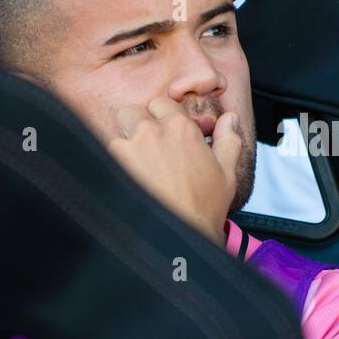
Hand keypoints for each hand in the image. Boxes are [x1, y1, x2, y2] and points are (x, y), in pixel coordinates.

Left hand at [106, 96, 242, 245]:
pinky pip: (107, 156)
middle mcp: (153, 132)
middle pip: (132, 111)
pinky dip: (115, 164)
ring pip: (118, 134)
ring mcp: (131, 148)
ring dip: (125, 146)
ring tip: (138, 169)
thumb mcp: (227, 173)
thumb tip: (230, 119)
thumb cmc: (204, 208)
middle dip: (137, 124)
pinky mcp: (114, 165)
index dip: (161, 117)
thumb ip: (228, 140)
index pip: (160, 103)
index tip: (164, 133)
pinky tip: (129, 180)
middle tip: (146, 147)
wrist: (181, 235)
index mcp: (181, 129)